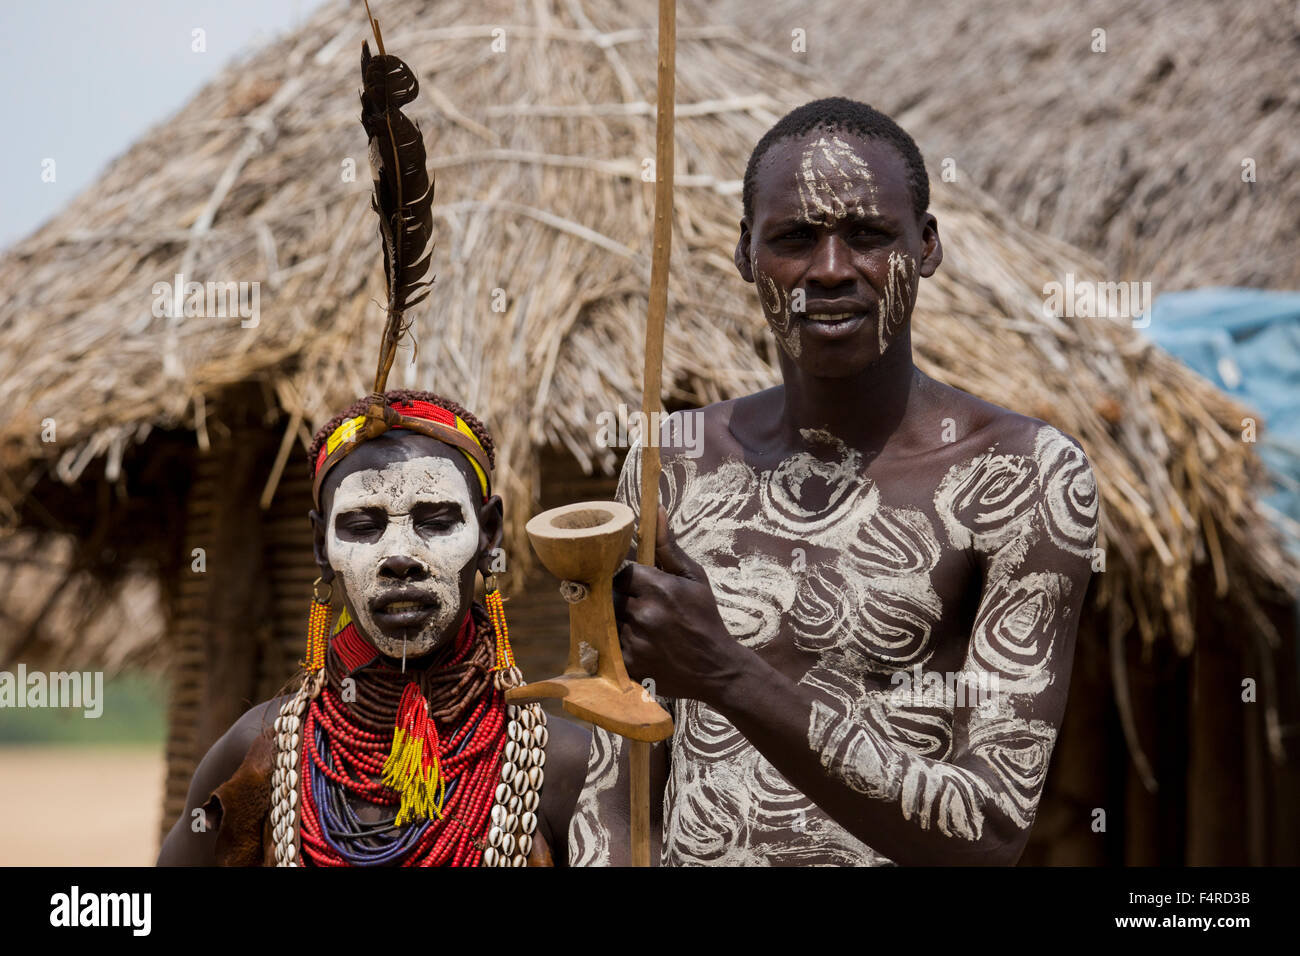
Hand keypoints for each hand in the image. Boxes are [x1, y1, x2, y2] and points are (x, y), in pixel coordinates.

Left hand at [612, 506, 743, 701]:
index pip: (620, 570)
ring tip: (632, 619)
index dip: (622, 574)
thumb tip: (656, 512)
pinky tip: (633, 639)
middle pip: (608, 593)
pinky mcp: (628, 663)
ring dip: (613, 616)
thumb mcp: (694, 579)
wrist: (715, 669)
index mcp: (660, 588)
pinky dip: (614, 638)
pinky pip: (606, 642)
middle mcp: (644, 614)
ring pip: (604, 617)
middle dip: (616, 594)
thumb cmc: (705, 618)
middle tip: (630, 600)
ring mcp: (634, 640)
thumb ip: (669, 547)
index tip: (629, 579)